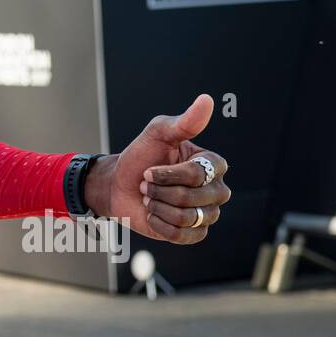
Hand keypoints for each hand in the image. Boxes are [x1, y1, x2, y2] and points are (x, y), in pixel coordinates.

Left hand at [86, 94, 230, 243]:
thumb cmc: (140, 157)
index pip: (200, 175)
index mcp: (212, 164)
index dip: (170, 175)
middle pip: (193, 198)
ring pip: (187, 218)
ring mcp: (207, 213)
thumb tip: (207, 100)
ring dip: (158, 206)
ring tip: (149, 198)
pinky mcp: (194, 233)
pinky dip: (159, 224)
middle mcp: (216, 189)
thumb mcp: (157, 134)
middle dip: (160, 191)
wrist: (119, 185)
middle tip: (146, 184)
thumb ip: (184, 122)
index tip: (148, 170)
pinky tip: (152, 214)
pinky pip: (181, 235)